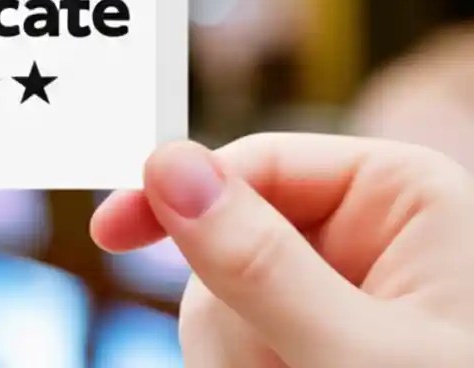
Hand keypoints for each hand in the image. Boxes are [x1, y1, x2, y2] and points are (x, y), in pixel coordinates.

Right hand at [92, 134, 473, 367]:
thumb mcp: (357, 353)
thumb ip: (260, 263)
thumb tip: (167, 164)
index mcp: (400, 194)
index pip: (256, 164)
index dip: (176, 194)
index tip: (111, 233)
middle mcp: (367, 231)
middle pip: (224, 240)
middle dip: (234, 318)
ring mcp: (335, 288)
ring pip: (217, 302)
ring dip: (238, 359)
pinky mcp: (309, 336)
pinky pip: (229, 342)